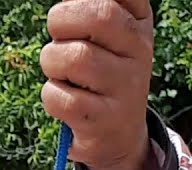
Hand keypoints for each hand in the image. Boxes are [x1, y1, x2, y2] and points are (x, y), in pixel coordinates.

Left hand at [41, 0, 156, 169]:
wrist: (118, 135)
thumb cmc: (100, 76)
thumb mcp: (105, 38)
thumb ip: (87, 12)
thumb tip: (64, 1)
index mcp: (138, 24)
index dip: (81, 1)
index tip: (72, 18)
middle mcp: (140, 51)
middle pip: (98, 16)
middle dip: (61, 22)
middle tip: (58, 40)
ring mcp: (126, 86)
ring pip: (74, 57)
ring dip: (52, 64)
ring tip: (61, 74)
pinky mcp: (105, 119)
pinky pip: (62, 98)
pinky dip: (51, 97)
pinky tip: (63, 100)